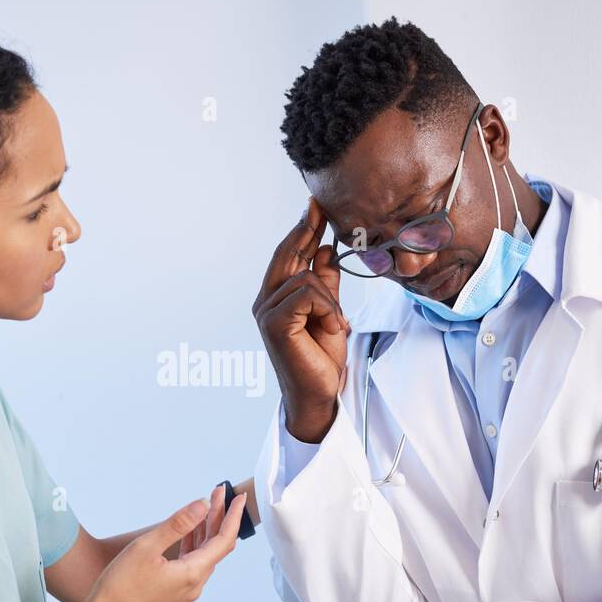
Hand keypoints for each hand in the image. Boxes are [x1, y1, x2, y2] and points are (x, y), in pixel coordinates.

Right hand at [81, 491, 245, 601]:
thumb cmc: (119, 584)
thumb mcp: (147, 546)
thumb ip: (178, 524)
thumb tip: (203, 504)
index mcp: (192, 574)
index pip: (224, 540)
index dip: (232, 516)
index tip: (239, 496)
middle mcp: (193, 588)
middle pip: (214, 548)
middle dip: (216, 519)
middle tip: (217, 493)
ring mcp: (183, 595)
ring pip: (202, 558)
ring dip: (204, 533)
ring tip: (203, 509)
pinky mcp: (172, 599)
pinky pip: (190, 569)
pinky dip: (192, 548)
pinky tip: (187, 535)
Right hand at [252, 197, 350, 442]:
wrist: (320, 395)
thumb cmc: (322, 359)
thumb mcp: (331, 312)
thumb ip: (326, 283)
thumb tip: (326, 249)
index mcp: (275, 298)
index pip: (288, 256)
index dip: (301, 230)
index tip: (315, 206)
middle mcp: (265, 301)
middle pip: (288, 256)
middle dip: (306, 231)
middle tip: (319, 208)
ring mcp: (266, 311)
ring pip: (307, 278)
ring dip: (331, 301)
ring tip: (336, 325)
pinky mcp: (274, 322)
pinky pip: (309, 294)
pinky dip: (328, 309)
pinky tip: (332, 329)